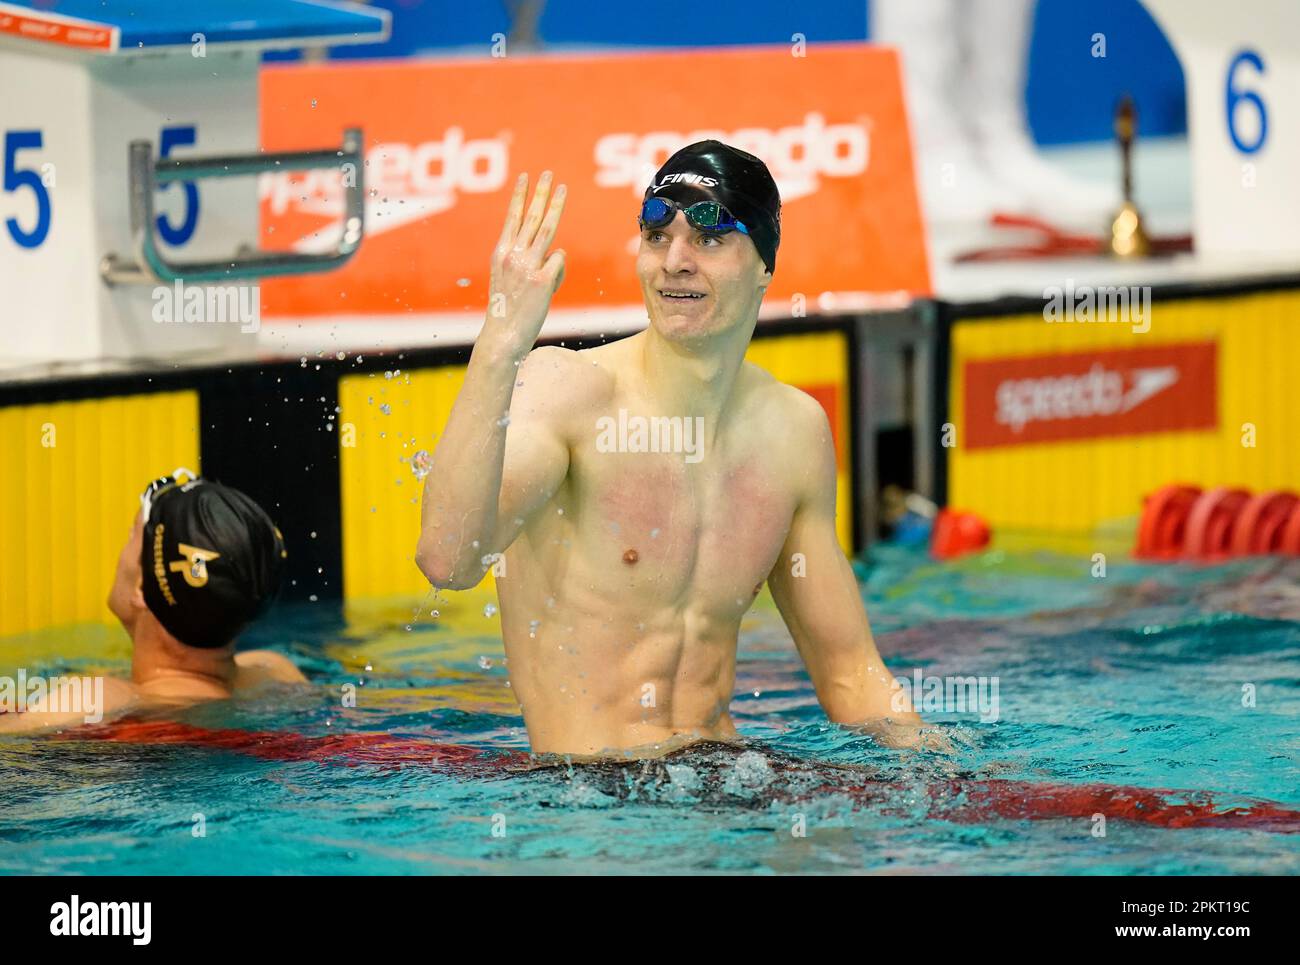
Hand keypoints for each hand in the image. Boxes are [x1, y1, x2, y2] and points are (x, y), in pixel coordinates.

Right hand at [485, 170, 566, 353]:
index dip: (520, 196)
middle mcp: (513, 255)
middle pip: (532, 216)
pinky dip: (558, 273)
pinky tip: (548, 288)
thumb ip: (523, 259)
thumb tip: (554, 250)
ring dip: (556, 206)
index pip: (512, 218)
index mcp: (501, 253)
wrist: (504, 334)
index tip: (526, 178)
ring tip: (564, 189)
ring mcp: (528, 266)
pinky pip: (559, 262)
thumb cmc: (507, 308)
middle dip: (541, 192)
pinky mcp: (543, 279)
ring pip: (547, 229)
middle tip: (549, 174)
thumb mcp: (505, 278)